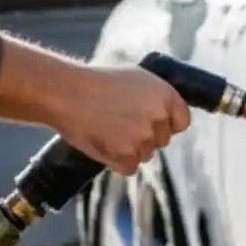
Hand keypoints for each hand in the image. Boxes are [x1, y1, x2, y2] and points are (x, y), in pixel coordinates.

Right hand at [52, 66, 190, 175]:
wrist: (65, 92)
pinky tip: (102, 143)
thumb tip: (168, 113)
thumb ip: (157, 97)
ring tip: (105, 130)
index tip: (150, 123)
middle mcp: (160, 117)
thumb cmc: (95, 82)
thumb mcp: (136, 78)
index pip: (181, 122)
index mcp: (167, 96)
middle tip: (118, 124)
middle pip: (162, 141)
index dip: (166, 125)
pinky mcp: (128, 155)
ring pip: (145, 155)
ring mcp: (145, 138)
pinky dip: (116, 161)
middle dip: (144, 137)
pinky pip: (129, 167)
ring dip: (129, 149)